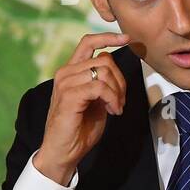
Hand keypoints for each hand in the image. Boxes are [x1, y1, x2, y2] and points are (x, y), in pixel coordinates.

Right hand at [33, 32, 129, 185]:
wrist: (63, 152)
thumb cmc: (79, 128)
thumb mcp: (96, 101)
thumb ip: (103, 83)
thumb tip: (116, 72)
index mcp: (71, 71)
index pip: (88, 43)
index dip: (108, 37)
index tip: (126, 38)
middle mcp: (66, 73)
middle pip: (105, 60)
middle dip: (121, 81)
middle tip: (120, 102)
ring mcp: (65, 83)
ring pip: (104, 72)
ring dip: (118, 92)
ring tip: (115, 108)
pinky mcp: (69, 96)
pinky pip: (100, 87)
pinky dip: (112, 99)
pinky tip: (112, 111)